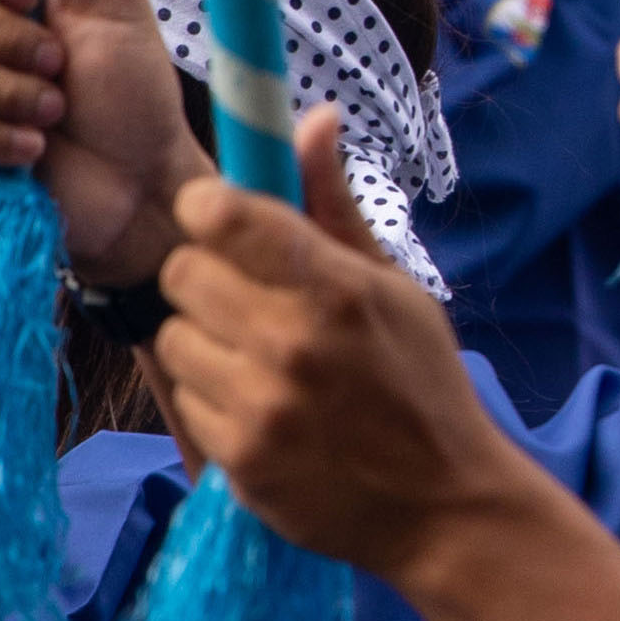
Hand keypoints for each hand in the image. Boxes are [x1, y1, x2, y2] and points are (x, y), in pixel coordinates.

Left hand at [152, 111, 539, 579]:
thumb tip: (314, 115)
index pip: (220, 214)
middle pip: (181, 272)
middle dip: (207, 278)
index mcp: (335, 288)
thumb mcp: (397, 289)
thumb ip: (336, 205)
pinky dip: (215, 400)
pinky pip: (187, 400)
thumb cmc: (423, 385)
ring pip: (175, 337)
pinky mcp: (240, 459)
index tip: (224, 223)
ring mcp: (261, 405)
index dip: (210, 210)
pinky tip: (264, 411)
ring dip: (206, 343)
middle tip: (248, 301)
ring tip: (259, 362)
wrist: (444, 506)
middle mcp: (291, 343)